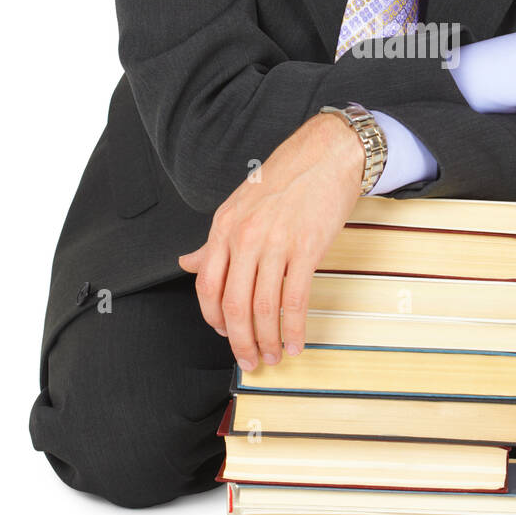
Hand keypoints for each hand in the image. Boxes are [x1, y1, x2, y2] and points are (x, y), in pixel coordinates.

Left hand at [178, 113, 364, 371]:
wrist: (327, 153)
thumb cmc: (286, 176)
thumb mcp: (239, 204)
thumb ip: (214, 240)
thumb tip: (189, 263)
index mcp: (224, 226)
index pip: (207, 285)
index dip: (213, 319)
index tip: (226, 335)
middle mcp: (245, 236)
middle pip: (234, 304)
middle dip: (240, 341)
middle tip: (249, 361)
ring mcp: (275, 243)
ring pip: (263, 308)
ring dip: (267, 341)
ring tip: (273, 356)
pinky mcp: (307, 248)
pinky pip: (295, 300)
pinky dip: (293, 329)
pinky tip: (295, 343)